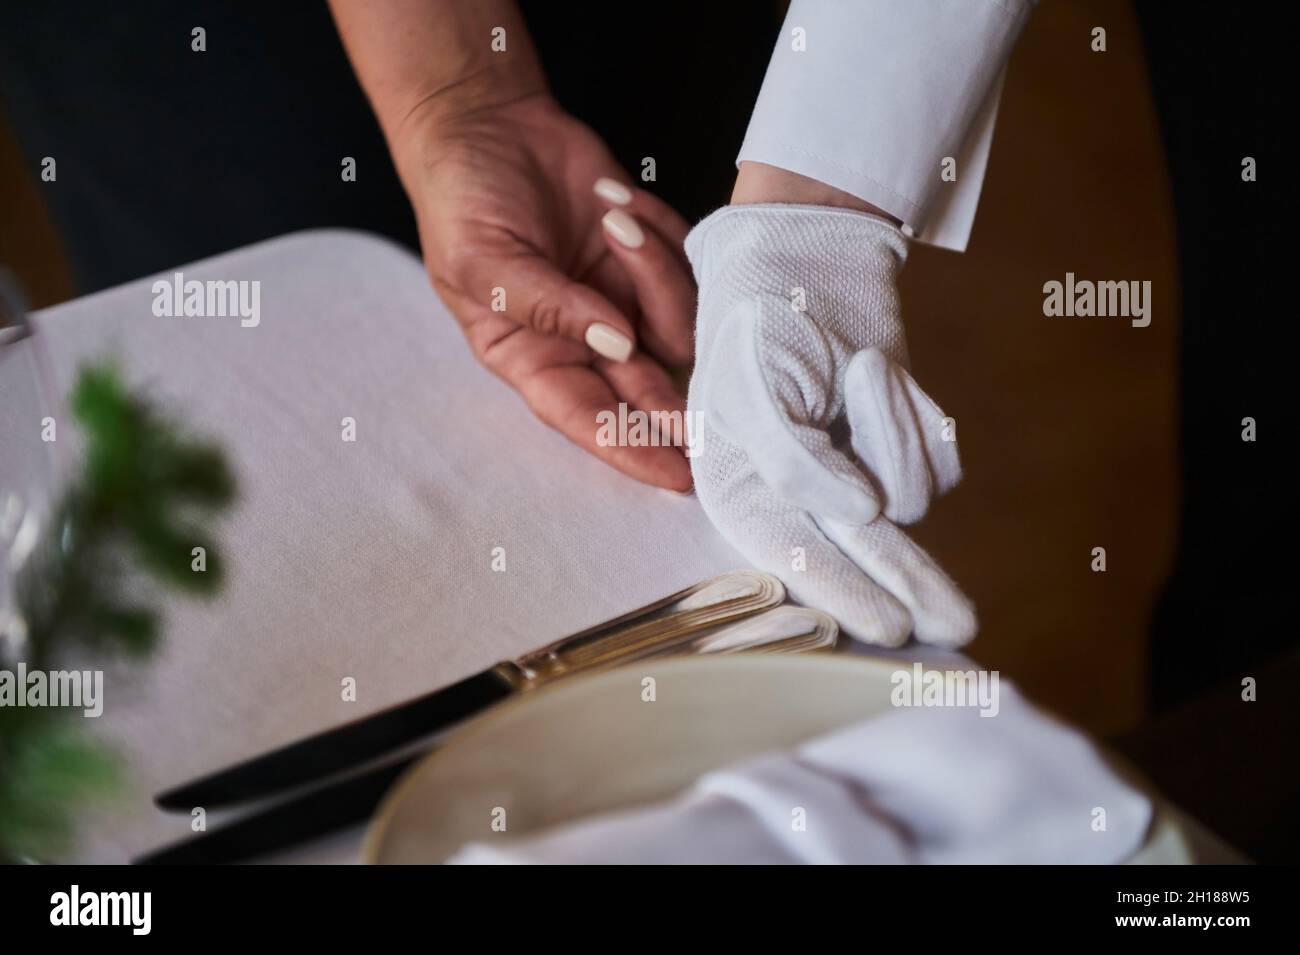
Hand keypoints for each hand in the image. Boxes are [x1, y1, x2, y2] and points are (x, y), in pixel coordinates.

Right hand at [394, 92, 697, 490]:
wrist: (486, 122)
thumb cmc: (462, 199)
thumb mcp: (484, 260)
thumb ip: (548, 306)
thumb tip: (616, 343)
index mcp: (532, 356)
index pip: (587, 417)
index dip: (632, 449)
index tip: (676, 475)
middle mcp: (584, 338)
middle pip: (647, 388)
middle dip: (679, 398)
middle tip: (714, 403)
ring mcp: (621, 297)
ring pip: (677, 323)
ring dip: (658, 274)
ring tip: (615, 220)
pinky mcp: (648, 256)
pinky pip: (685, 264)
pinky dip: (662, 233)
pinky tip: (617, 200)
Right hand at [685, 203, 975, 646]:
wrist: (807, 258)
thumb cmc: (760, 321)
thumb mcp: (754, 389)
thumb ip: (795, 462)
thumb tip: (863, 513)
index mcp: (744, 492)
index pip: (795, 557)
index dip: (844, 595)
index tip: (890, 628)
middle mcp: (801, 499)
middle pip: (869, 557)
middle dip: (912, 586)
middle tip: (957, 629)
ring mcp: (857, 478)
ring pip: (912, 495)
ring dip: (896, 426)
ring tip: (865, 369)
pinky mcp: (901, 451)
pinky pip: (939, 460)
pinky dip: (918, 417)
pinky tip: (879, 378)